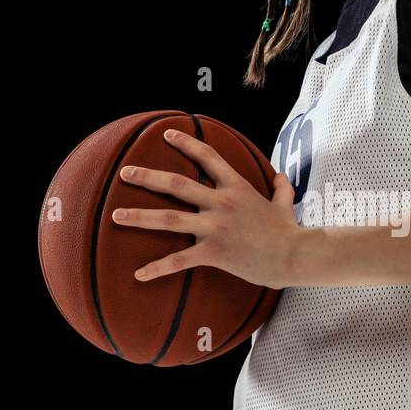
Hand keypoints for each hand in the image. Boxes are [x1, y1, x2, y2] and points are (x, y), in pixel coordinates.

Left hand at [111, 128, 300, 288]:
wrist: (294, 255)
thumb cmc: (288, 231)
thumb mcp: (285, 204)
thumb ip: (280, 189)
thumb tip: (281, 177)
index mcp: (236, 187)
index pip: (207, 157)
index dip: (186, 143)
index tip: (166, 135)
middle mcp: (220, 203)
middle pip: (176, 184)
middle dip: (147, 177)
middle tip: (124, 173)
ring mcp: (215, 227)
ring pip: (169, 218)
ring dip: (139, 216)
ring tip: (116, 215)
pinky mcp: (213, 252)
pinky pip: (179, 260)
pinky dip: (157, 268)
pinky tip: (138, 274)